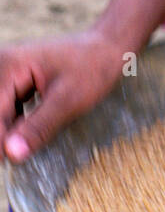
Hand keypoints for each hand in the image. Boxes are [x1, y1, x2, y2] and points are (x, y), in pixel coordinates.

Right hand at [0, 29, 127, 163]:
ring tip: (38, 134)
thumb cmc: (92, 69)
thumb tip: (11, 154)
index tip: (6, 162)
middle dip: (4, 134)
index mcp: (10, 65)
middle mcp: (3, 65)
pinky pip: (5, 110)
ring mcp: (6, 72)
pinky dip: (15, 125)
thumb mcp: (68, 101)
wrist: (106, 49)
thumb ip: (38, 127)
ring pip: (0, 114)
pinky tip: (35, 129)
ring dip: (9, 131)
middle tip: (19, 156)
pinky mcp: (13, 82)